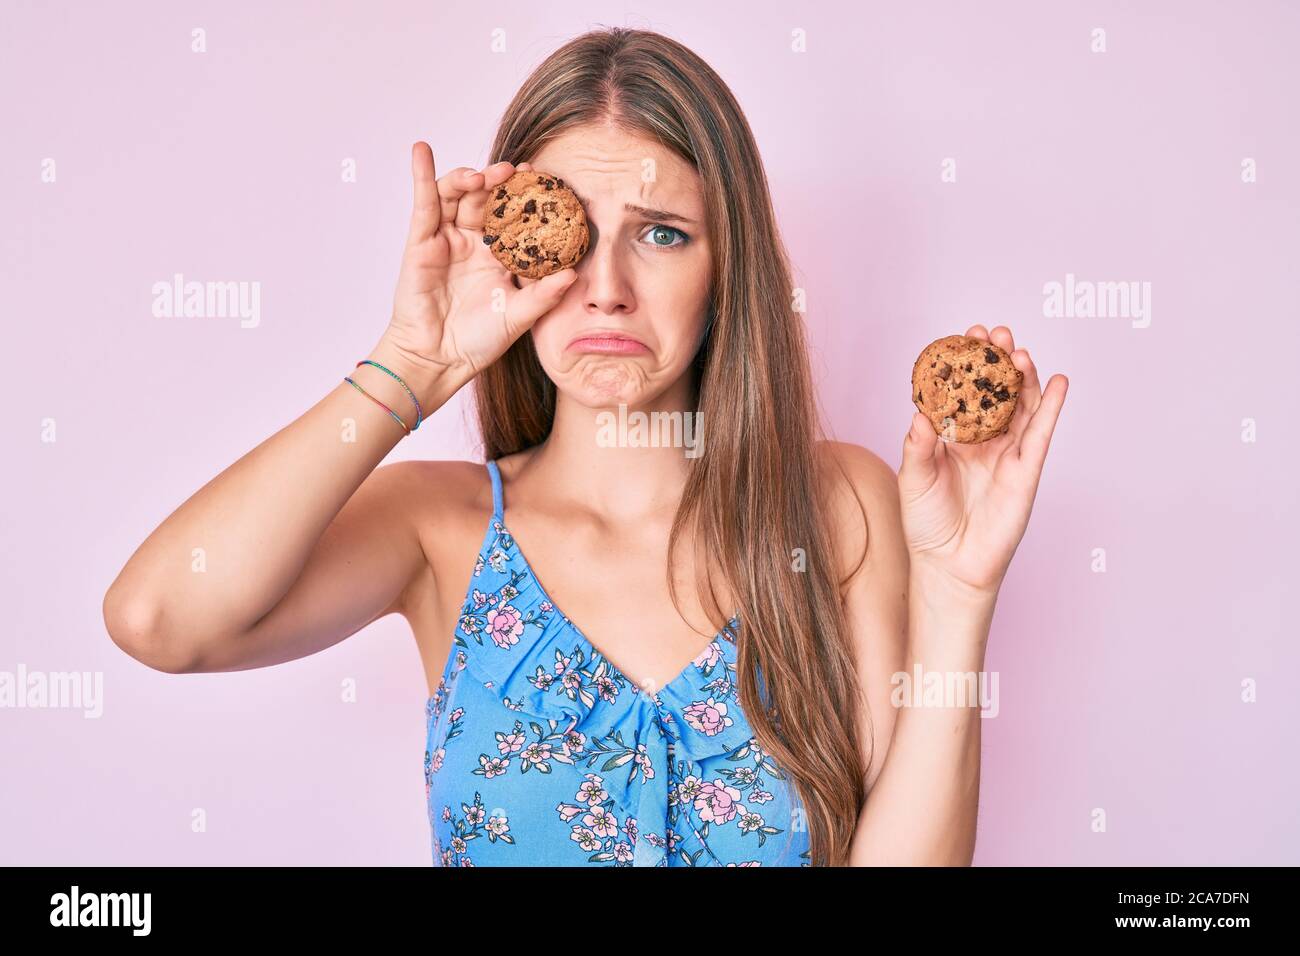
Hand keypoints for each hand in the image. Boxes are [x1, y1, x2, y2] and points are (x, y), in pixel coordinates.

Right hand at [381, 144, 577, 385]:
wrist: (439, 359)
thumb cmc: (478, 341)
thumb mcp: (519, 316)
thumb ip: (544, 295)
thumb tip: (573, 275)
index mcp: (499, 255)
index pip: (515, 216)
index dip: (527, 196)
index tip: (544, 180)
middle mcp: (473, 241)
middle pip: (487, 199)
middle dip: (502, 181)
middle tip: (519, 171)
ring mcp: (446, 239)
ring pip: (458, 195)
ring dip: (471, 178)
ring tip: (486, 174)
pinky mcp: (421, 242)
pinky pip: (424, 202)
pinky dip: (422, 175)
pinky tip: (422, 151)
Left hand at [898, 325, 1067, 599]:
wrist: (948, 565)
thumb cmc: (927, 523)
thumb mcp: (913, 477)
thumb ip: (918, 445)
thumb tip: (921, 413)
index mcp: (954, 438)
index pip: (964, 392)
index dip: (968, 364)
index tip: (966, 335)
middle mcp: (983, 441)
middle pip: (997, 392)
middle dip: (998, 360)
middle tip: (996, 333)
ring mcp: (1008, 454)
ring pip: (1022, 406)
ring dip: (1024, 376)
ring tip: (1020, 350)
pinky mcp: (1027, 471)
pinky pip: (1041, 433)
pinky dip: (1051, 406)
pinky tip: (1058, 381)